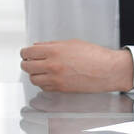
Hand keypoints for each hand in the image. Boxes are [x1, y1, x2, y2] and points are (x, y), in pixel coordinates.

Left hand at [19, 40, 133, 91]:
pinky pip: (44, 87)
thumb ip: (52, 45)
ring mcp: (56, 79)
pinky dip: (43, 83)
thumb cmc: (94, 55)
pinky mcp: (61, 89)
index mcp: (54, 51)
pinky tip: (49, 78)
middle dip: (26, 63)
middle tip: (29, 61)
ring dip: (34, 74)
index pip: (28, 52)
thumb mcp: (71, 43)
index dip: (25, 52)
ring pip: (33, 79)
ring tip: (39, 70)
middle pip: (26, 66)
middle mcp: (52, 65)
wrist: (107, 70)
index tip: (26, 53)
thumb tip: (38, 47)